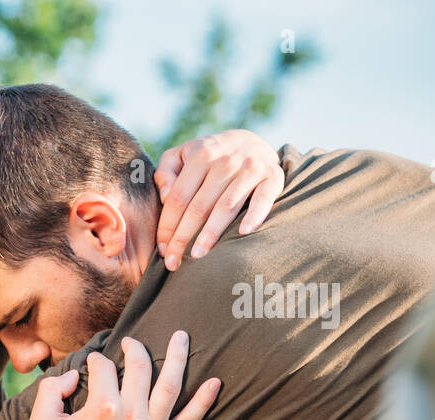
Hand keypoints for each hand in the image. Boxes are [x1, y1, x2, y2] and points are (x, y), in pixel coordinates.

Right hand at [26, 330, 219, 419]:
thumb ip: (50, 389)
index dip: (95, 361)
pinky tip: (215, 382)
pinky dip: (204, 401)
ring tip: (182, 336)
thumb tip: (73, 374)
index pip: (103, 368)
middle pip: (139, 367)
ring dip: (179, 356)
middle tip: (131, 342)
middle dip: (134, 348)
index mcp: (101, 407)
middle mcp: (131, 416)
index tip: (93, 364)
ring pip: (171, 385)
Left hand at [154, 130, 283, 269]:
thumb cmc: (208, 156)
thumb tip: (165, 197)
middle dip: (183, 238)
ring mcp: (250, 168)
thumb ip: (166, 172)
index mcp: (200, 155)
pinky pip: (263, 199)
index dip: (167, 226)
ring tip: (197, 255)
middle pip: (199, 207)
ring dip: (211, 234)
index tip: (161, 249)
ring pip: (226, 207)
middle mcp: (225, 161)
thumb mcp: (182, 154)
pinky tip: (243, 233)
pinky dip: (255, 215)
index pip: (178, 198)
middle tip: (173, 262)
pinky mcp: (273, 176)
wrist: (250, 141)